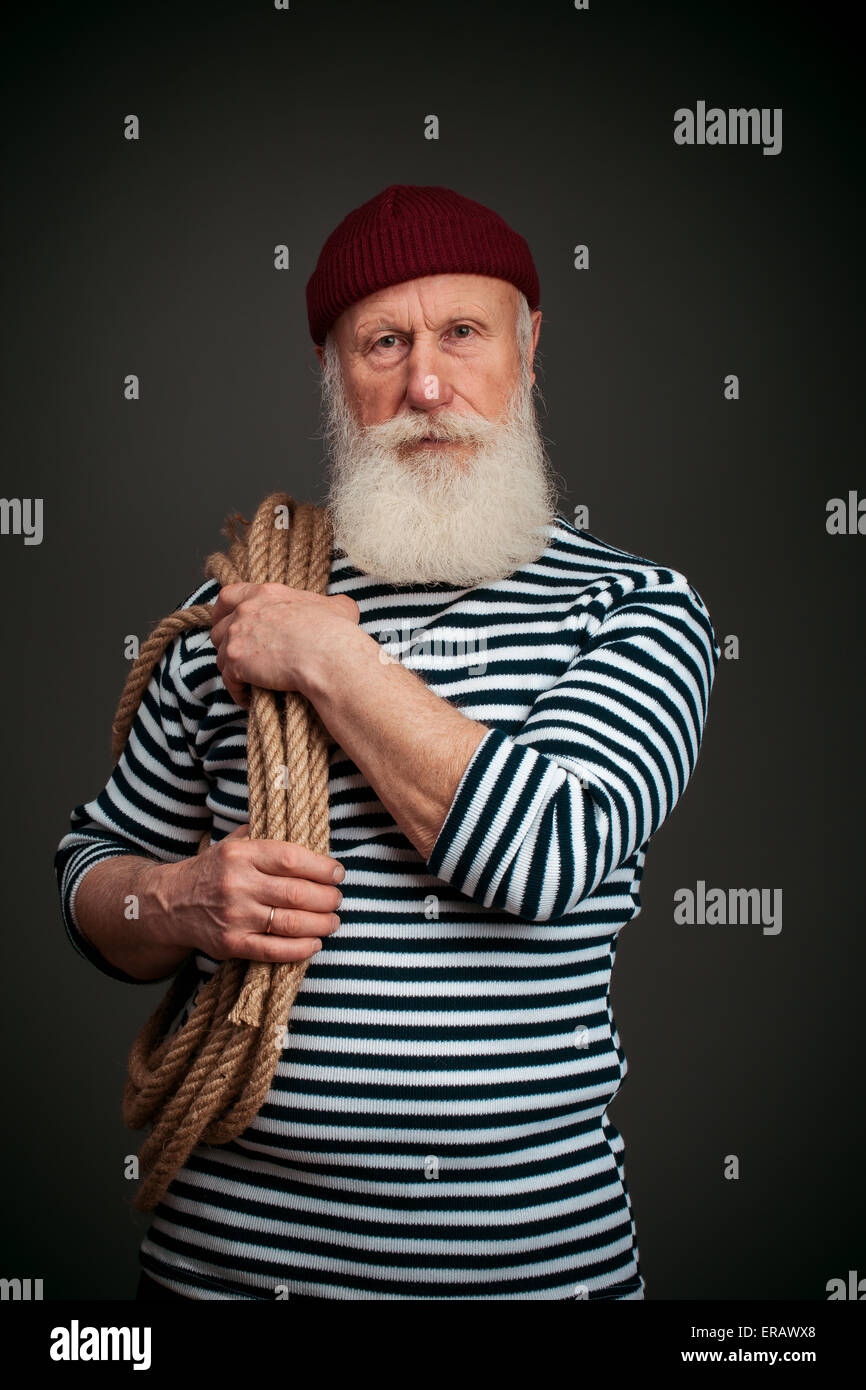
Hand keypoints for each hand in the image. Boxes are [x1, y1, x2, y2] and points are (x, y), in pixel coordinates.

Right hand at [158, 824, 345, 962]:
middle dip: (327, 898)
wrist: (171, 903)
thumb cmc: (213, 871)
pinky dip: (301, 949)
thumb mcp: (233, 843)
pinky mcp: (232, 944)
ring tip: (332, 921)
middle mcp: (237, 884)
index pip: (291, 859)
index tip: (338, 873)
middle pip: (297, 893)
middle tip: (337, 899)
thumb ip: (266, 835)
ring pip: (292, 923)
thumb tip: (309, 832)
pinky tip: (314, 943)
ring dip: (321, 924)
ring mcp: (234, 917)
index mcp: (240, 854)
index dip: (322, 868)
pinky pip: (274, 951)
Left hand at [209, 581, 359, 707]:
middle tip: (237, 655)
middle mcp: (246, 610)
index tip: (227, 621)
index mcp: (265, 594)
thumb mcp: (338, 607)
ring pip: (220, 654)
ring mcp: (237, 635)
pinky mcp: (236, 661)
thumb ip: (332, 603)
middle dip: (225, 642)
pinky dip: (237, 691)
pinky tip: (250, 698)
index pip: (229, 595)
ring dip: (231, 669)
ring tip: (247, 682)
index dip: (224, 610)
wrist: (327, 655)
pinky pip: (228, 680)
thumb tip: (341, 607)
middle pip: (219, 627)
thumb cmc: (334, 632)